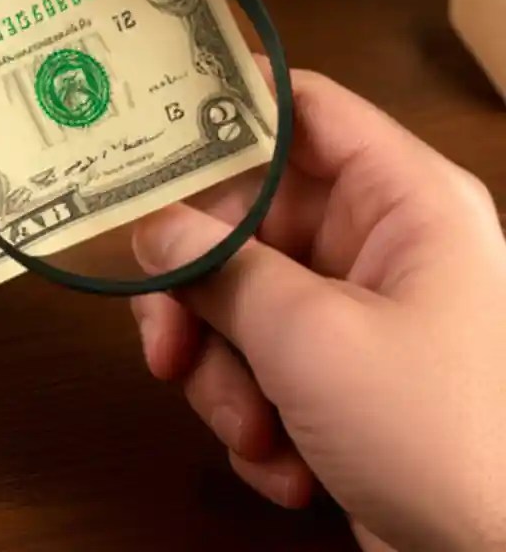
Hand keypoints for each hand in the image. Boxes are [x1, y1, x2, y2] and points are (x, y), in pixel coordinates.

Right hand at [129, 62, 505, 551]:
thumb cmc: (438, 430)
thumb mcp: (310, 339)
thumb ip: (220, 269)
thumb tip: (152, 229)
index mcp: (403, 199)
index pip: (301, 112)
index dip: (222, 115)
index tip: (140, 144)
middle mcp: (383, 244)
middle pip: (248, 225)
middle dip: (200, 298)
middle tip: (167, 348)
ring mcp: (362, 316)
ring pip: (243, 305)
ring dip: (225, 376)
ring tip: (252, 434)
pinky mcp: (345, 381)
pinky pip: (263, 367)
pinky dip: (257, 417)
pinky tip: (284, 465)